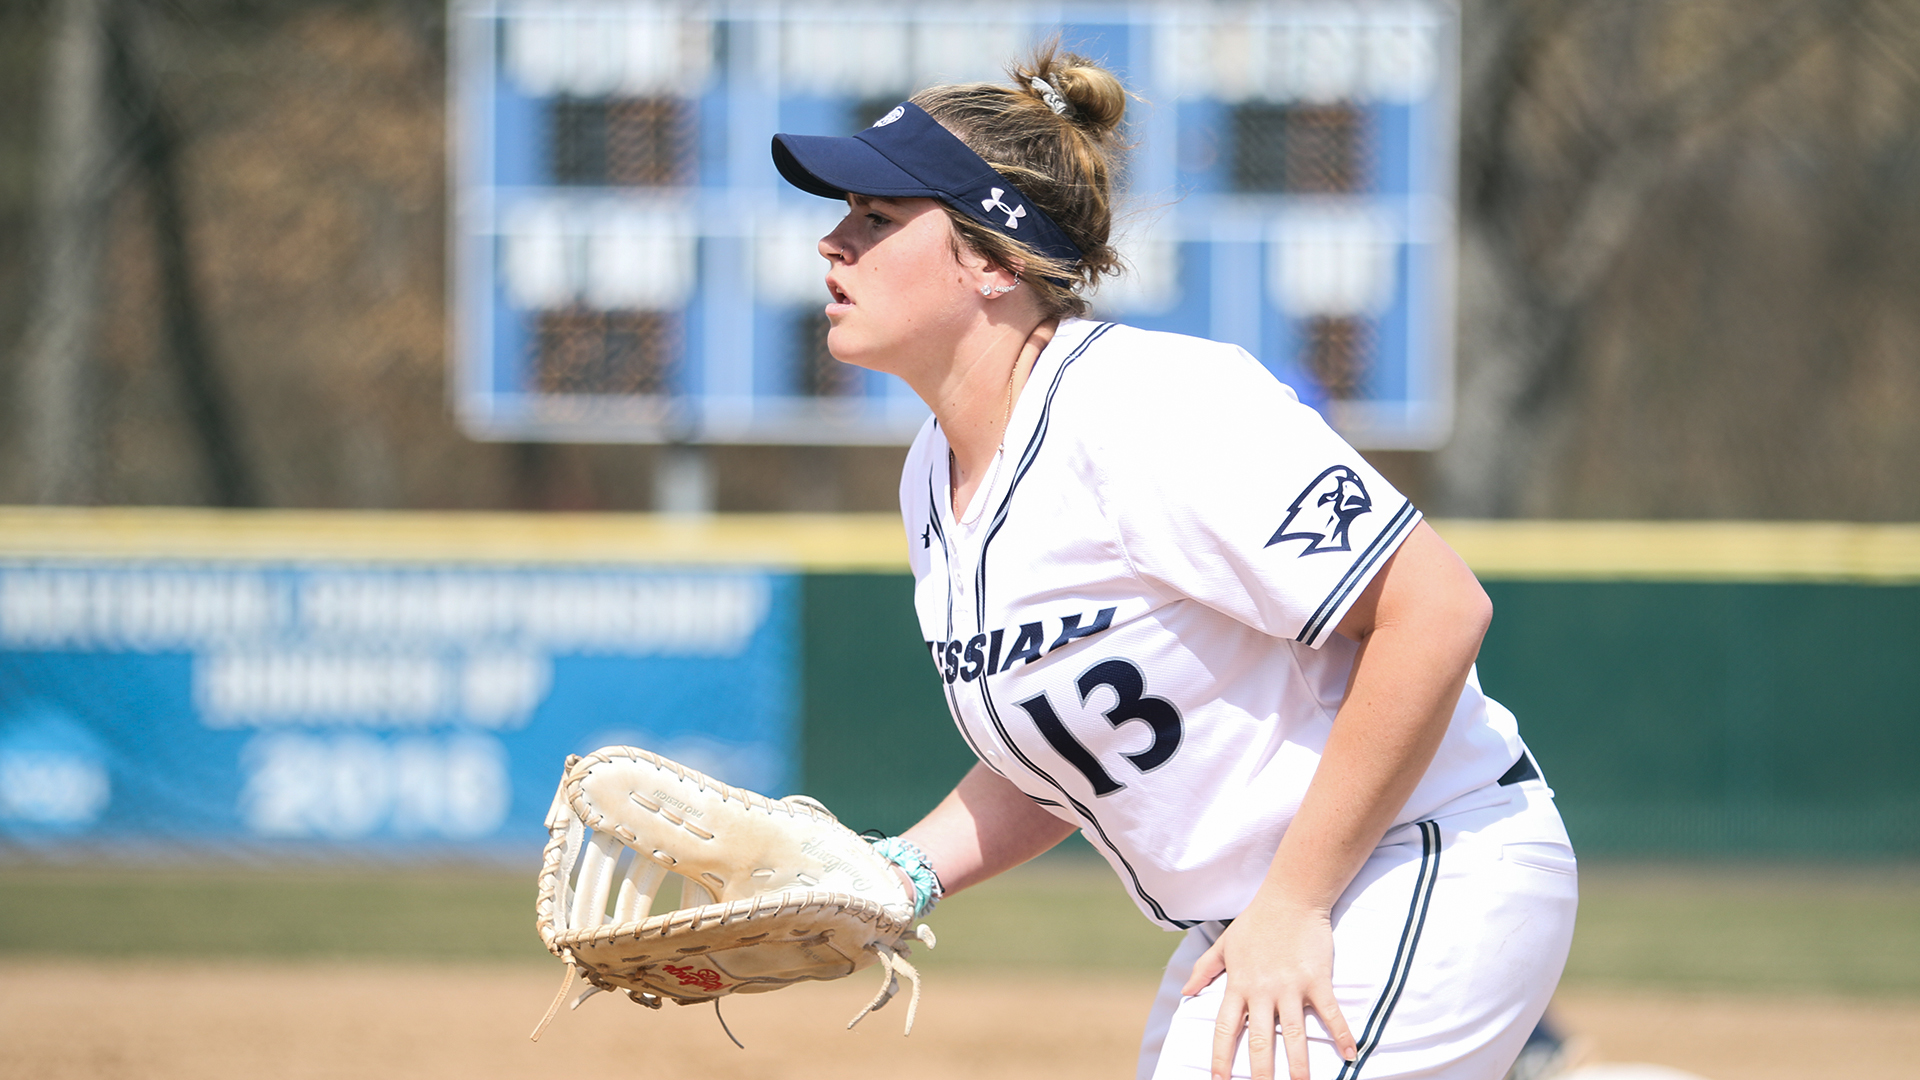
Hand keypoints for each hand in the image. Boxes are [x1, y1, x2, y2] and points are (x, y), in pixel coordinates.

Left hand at [1180, 899, 1356, 1079]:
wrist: (1290, 897)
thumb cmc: (1255, 921)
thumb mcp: (1224, 945)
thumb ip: (1204, 969)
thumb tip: (1185, 992)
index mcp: (1238, 984)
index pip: (1225, 1028)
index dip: (1221, 1056)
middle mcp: (1263, 990)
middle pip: (1259, 1040)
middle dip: (1260, 1072)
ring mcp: (1291, 986)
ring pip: (1294, 1034)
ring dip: (1298, 1064)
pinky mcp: (1317, 980)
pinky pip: (1330, 1013)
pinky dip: (1342, 1035)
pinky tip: (1351, 1056)